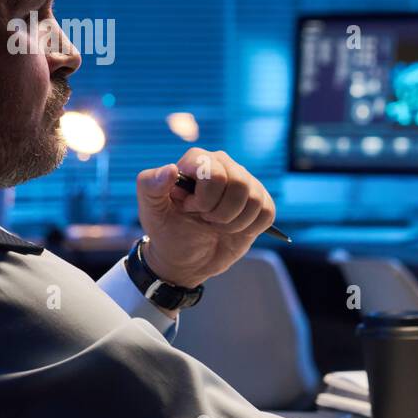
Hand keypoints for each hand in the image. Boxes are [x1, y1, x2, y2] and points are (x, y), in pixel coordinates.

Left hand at [134, 148, 276, 289]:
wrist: (187, 258)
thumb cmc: (167, 231)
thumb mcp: (151, 211)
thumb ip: (150, 185)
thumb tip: (171, 169)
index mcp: (198, 159)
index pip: (214, 173)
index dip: (204, 199)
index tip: (189, 208)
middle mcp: (224, 164)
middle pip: (239, 184)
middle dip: (220, 213)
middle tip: (205, 219)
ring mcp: (246, 182)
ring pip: (255, 199)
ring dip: (234, 223)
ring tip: (218, 225)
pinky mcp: (261, 201)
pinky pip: (267, 211)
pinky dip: (250, 228)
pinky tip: (234, 228)